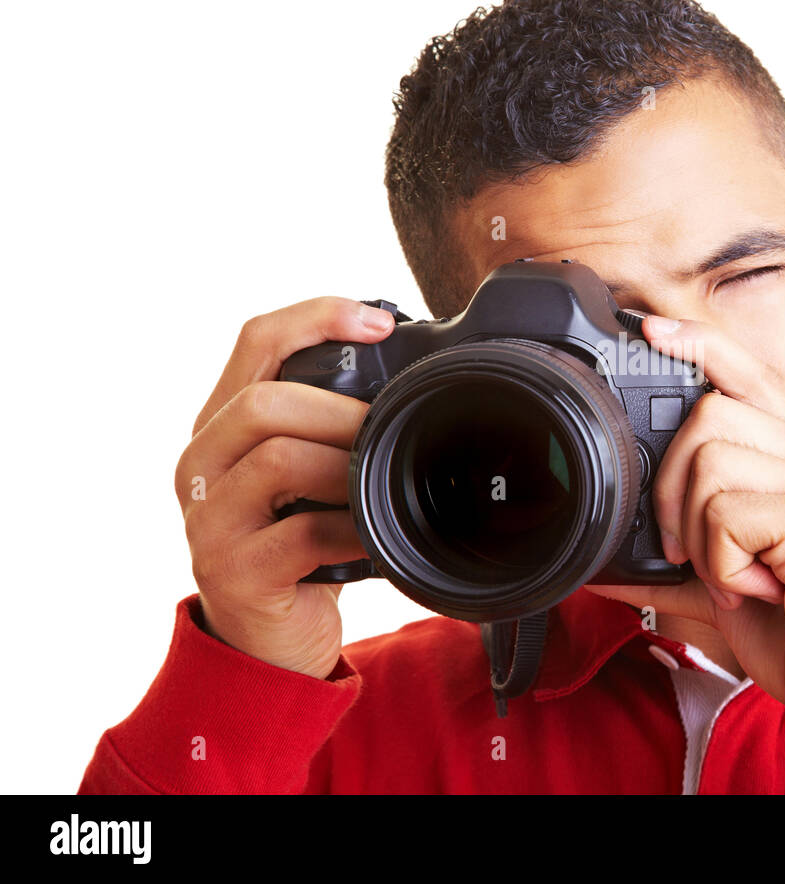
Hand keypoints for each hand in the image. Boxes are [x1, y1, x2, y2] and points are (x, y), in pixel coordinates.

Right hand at [174, 297, 393, 678]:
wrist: (272, 641)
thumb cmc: (300, 545)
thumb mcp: (307, 474)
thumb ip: (328, 425)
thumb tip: (407, 373)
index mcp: (220, 425)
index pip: (255, 341)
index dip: (317, 318)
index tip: (380, 321)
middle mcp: (202, 465)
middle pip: (264, 401)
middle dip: (341, 408)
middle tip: (388, 428)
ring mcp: (210, 521)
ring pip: (279, 460)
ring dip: (346, 466)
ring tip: (379, 482)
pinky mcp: (235, 572)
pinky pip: (301, 534)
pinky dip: (352, 529)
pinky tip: (374, 536)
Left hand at [589, 315, 784, 743]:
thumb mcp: (730, 594)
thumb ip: (675, 569)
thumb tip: (605, 569)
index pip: (751, 377)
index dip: (700, 346)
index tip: (652, 330)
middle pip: (711, 413)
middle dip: (672, 484)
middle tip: (687, 549)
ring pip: (711, 459)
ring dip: (699, 533)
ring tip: (738, 576)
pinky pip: (727, 513)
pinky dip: (722, 564)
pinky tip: (758, 591)